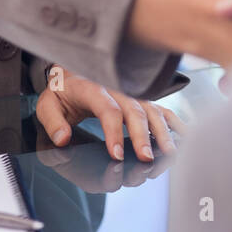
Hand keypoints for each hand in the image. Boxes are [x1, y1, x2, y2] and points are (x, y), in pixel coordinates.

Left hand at [35, 65, 185, 161]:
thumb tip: (63, 138)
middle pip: (135, 111)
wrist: (74, 72)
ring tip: (169, 152)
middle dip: (142, 136)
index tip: (116, 155)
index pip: (107, 110)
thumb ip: (53, 122)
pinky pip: (161, 110)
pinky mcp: (141, 100)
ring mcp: (132, 94)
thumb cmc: (63, 92)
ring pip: (151, 111)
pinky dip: (174, 122)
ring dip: (162, 132)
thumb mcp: (47, 104)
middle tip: (146, 158)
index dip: (113, 132)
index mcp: (92, 88)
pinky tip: (184, 136)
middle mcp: (117, 89)